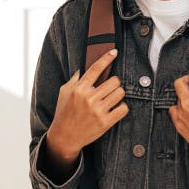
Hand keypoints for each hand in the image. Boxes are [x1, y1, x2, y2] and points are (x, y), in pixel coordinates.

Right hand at [44, 49, 127, 175]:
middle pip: (114, 81)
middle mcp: (89, 98)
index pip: (96, 68)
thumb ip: (75, 79)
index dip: (107, 58)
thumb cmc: (64, 112)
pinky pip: (123, 108)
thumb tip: (84, 67)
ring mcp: (98, 111)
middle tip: (110, 87)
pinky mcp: (105, 123)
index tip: (114, 52)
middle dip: (114, 82)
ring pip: (120, 93)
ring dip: (118, 94)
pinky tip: (116, 107)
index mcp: (79, 89)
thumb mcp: (64, 92)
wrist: (64, 137)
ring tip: (112, 97)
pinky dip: (122, 107)